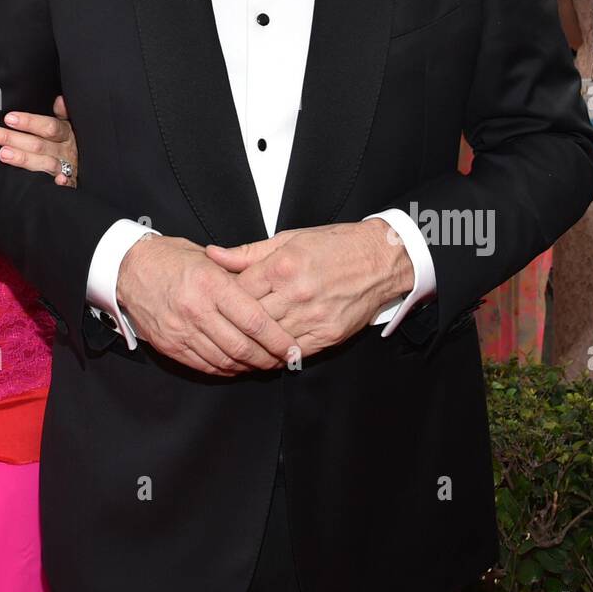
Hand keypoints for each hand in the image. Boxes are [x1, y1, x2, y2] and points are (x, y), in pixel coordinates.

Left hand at [0, 94, 76, 185]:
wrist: (90, 166)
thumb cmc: (69, 144)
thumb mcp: (69, 126)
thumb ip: (63, 113)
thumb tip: (59, 100)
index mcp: (66, 133)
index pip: (47, 126)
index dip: (29, 122)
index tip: (8, 118)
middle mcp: (66, 150)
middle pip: (38, 144)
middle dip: (12, 138)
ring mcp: (67, 167)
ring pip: (45, 163)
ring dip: (24, 159)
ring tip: (2, 154)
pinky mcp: (69, 183)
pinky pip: (65, 184)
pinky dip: (60, 183)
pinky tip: (53, 181)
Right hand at [116, 234, 299, 375]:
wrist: (128, 270)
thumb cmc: (171, 259)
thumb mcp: (207, 258)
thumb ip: (237, 277)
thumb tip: (271, 295)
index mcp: (210, 283)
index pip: (253, 320)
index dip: (278, 339)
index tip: (293, 347)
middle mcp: (196, 309)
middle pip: (242, 346)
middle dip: (269, 358)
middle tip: (284, 360)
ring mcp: (181, 331)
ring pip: (225, 360)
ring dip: (249, 366)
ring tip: (266, 363)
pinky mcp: (170, 345)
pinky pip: (205, 365)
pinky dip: (226, 369)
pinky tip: (239, 365)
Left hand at [205, 220, 411, 360]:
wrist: (380, 259)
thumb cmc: (334, 245)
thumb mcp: (287, 239)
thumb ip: (247, 253)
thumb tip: (212, 254)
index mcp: (283, 266)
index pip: (238, 290)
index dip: (224, 297)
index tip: (217, 300)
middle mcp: (296, 293)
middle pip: (251, 317)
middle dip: (235, 321)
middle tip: (223, 323)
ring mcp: (313, 317)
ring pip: (269, 338)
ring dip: (253, 341)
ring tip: (240, 339)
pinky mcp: (328, 335)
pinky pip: (293, 352)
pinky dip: (277, 352)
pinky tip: (267, 349)